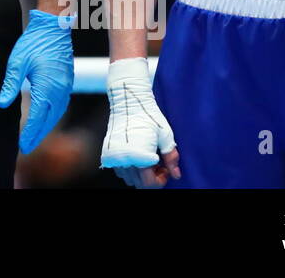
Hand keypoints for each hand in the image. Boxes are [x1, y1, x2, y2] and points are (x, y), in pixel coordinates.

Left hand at [0, 10, 73, 153]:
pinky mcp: (67, 82)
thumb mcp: (16, 62)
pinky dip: (52, 115)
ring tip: (34, 137)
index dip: (30, 133)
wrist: (52, 27)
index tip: (22, 146)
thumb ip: (10, 85)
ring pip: (56, 114)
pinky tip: (46, 119)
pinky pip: (60, 105)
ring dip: (46, 127)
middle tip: (27, 148)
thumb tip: (1, 104)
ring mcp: (66, 86)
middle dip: (38, 135)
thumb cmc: (33, 42)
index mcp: (48, 87)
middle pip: (49, 120)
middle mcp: (60, 90)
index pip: (38, 117)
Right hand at [99, 57, 179, 187]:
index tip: (165, 169)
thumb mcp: (166, 137)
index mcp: (140, 157)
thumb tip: (175, 175)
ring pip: (129, 178)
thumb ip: (171, 158)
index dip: (161, 180)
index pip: (149, 184)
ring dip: (139, 174)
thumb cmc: (149, 116)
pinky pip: (120, 170)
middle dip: (151, 178)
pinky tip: (137, 156)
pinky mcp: (108, 152)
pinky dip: (129, 168)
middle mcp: (124, 159)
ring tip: (147, 160)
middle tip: (159, 165)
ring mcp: (114, 156)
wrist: (128, 101)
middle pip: (139, 184)